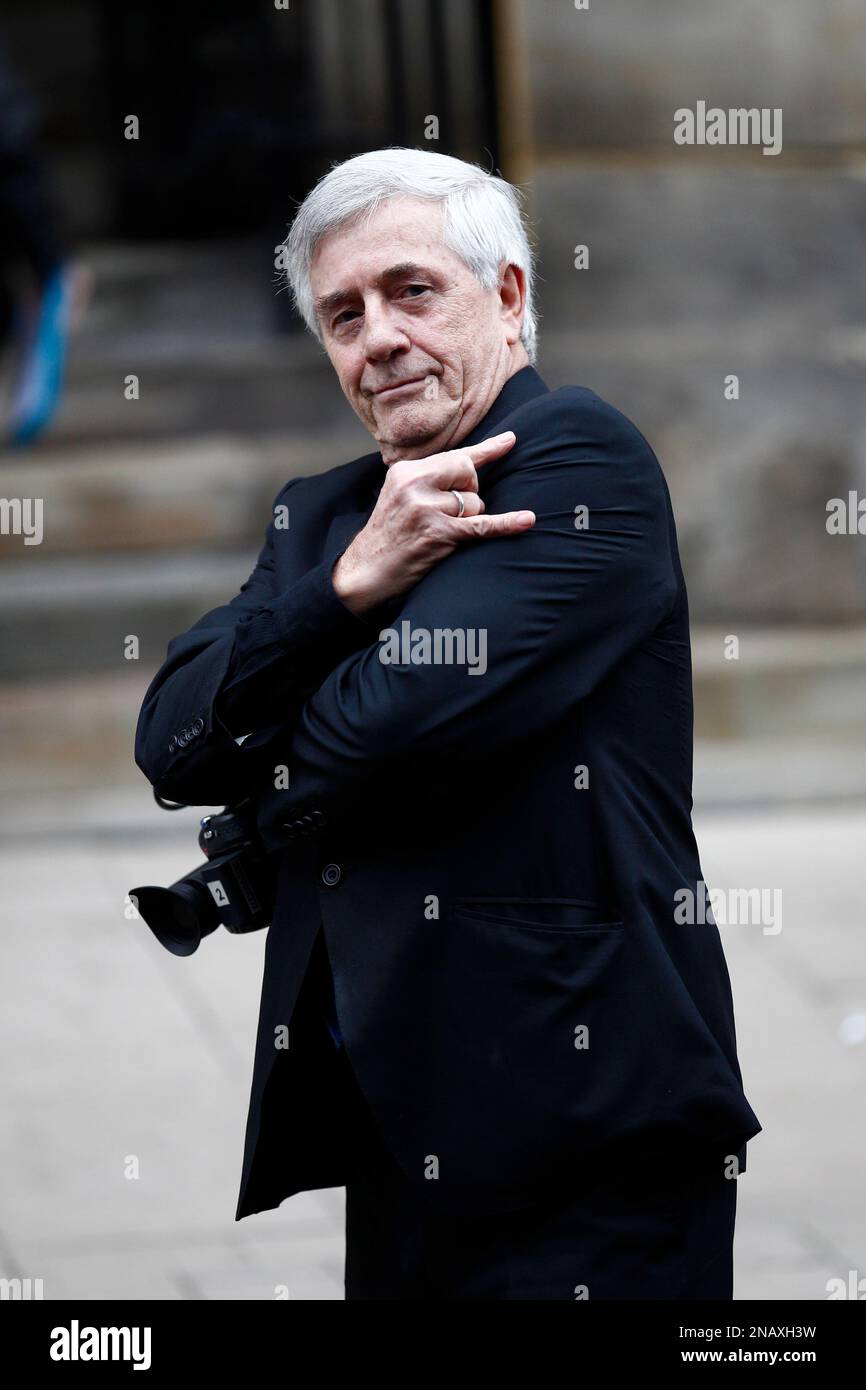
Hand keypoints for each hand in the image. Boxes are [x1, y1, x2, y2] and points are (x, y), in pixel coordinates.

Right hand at [332, 430, 533, 613]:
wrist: (366, 570)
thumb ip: (428, 478)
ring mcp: (425, 508)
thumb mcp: (399, 495)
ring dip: (469, 518)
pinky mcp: (438, 533)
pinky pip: (481, 525)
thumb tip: (471, 466)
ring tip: (442, 532)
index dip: (486, 450)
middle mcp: (414, 484)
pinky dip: (507, 524)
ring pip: (474, 502)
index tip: (511, 440)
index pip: (454, 455)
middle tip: (453, 511)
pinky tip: (527, 520)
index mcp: (406, 470)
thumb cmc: (389, 534)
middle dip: (471, 491)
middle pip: (469, 473)